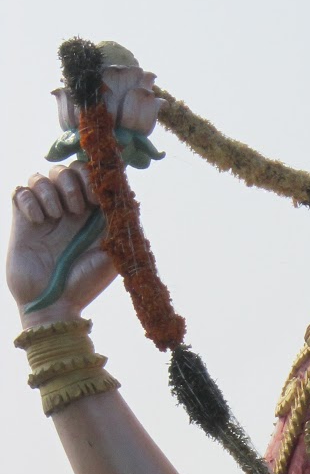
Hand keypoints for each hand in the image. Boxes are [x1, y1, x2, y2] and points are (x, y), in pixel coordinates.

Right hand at [7, 163, 114, 321]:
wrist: (52, 304)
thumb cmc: (86, 283)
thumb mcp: (112, 255)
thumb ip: (119, 225)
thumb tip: (124, 197)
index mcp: (93, 215)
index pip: (91, 177)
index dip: (93, 177)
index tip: (96, 197)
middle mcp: (68, 210)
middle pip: (66, 169)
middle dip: (72, 181)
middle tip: (76, 208)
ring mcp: (45, 213)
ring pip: (41, 176)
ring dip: (50, 190)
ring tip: (56, 217)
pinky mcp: (23, 220)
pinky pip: (20, 191)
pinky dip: (30, 200)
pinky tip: (38, 222)